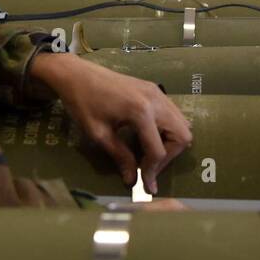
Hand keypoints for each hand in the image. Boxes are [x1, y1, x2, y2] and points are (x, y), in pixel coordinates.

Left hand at [28, 52, 191, 193]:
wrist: (77, 74)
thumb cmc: (83, 103)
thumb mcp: (98, 134)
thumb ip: (120, 157)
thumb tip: (132, 180)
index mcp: (141, 112)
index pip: (158, 150)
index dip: (152, 172)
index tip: (143, 186)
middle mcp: (156, 101)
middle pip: (182, 136)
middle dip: (170, 156)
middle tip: (150, 167)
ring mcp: (158, 93)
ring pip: (182, 124)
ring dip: (171, 143)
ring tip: (150, 154)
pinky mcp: (155, 90)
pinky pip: (173, 113)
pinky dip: (169, 129)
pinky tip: (150, 137)